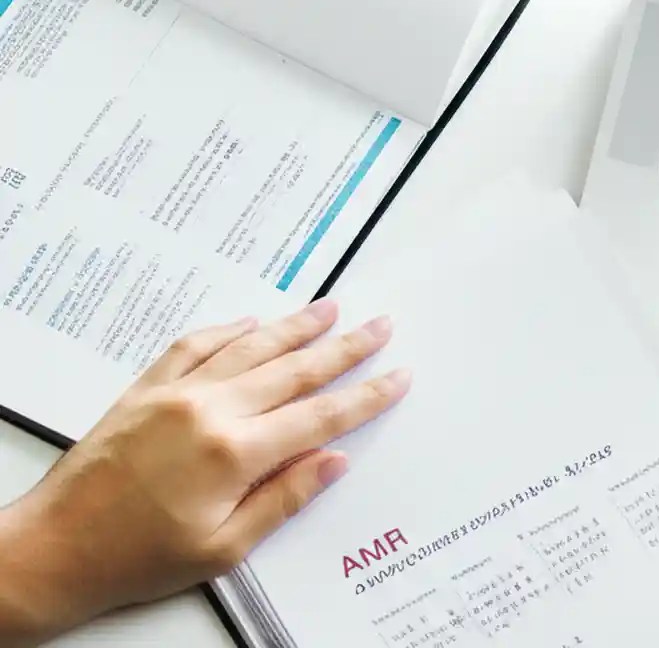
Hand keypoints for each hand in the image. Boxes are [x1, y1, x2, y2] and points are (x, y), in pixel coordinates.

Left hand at [0, 300, 409, 644]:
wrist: (53, 549)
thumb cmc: (136, 558)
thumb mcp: (224, 547)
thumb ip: (284, 497)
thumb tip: (332, 460)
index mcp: (235, 454)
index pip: (321, 415)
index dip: (366, 395)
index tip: (397, 376)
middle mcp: (209, 412)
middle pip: (295, 370)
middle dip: (345, 348)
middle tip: (379, 326)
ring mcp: (175, 395)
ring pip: (250, 348)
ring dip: (295, 327)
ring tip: (330, 308)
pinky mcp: (145, 391)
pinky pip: (193, 346)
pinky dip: (226, 331)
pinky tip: (251, 322)